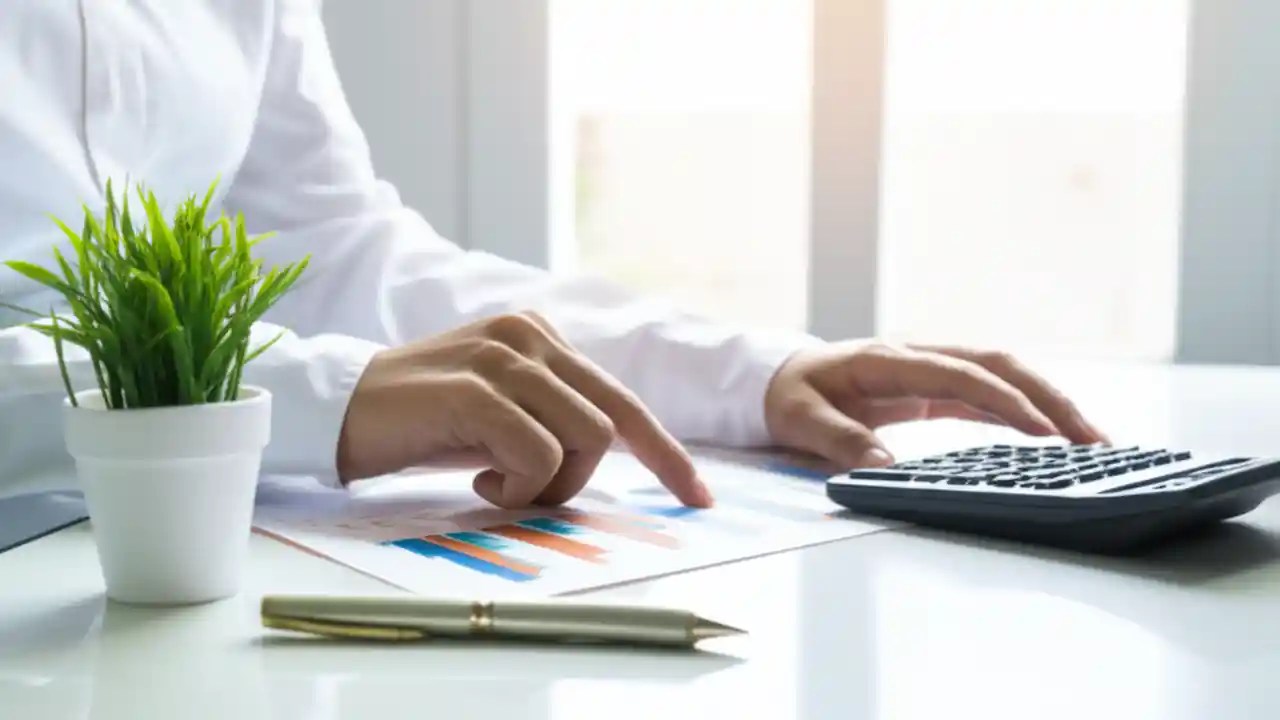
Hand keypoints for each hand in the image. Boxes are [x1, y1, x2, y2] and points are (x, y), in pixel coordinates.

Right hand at [337, 312, 710, 508]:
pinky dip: (516, 488)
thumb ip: (557, 421)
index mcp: (541, 334)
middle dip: (586, 480)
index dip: (666, 452)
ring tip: (494, 485)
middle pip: (612, 422)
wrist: (339, 414)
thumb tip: (619, 462)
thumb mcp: (503, 417)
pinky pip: (538, 455)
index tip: (697, 496)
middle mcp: (530, 333)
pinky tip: (476, 482)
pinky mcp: (476, 388)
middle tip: (530, 496)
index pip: (622, 399)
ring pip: (585, 440)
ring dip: (547, 485)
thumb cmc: (426, 425)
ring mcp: (504, 356)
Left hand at [764, 341, 1107, 467]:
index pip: (959, 374)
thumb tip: (882, 466)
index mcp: (887, 359)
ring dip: (1048, 403)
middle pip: (998, 365)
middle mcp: (918, 355)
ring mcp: (931, 369)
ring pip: (1002, 375)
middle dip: (1048, 398)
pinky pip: (988, 395)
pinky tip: (1055, 438)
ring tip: (1093, 441)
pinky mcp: (934, 387)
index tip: (1042, 431)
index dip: (1003, 400)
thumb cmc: (789, 395)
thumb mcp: (800, 419)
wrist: (778, 377)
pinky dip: (1023, 413)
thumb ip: (839, 440)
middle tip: (1091, 439)